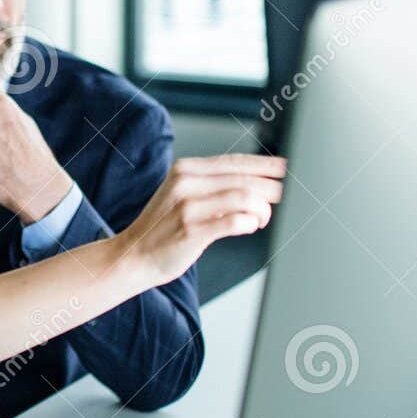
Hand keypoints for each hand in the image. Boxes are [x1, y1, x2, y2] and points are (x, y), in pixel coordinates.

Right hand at [121, 154, 286, 287]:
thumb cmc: (161, 229)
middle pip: (242, 178)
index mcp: (185, 170)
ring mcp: (188, 207)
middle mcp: (186, 184)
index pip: (233, 161)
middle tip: (281, 196)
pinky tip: (249, 226)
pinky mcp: (192, 231)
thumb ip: (210, 187)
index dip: (263, 164)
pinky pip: (235, 221)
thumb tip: (253, 184)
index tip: (283, 167)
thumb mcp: (181, 195)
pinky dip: (249, 223)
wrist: (132, 255)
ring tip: (263, 218)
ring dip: (262, 209)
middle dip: (269, 187)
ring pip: (243, 198)